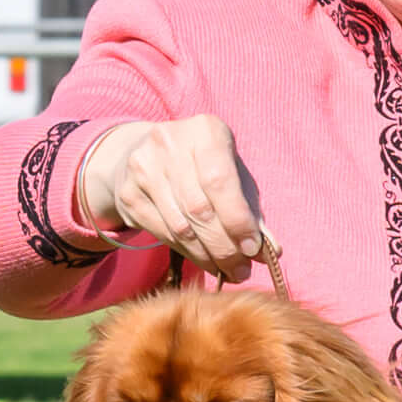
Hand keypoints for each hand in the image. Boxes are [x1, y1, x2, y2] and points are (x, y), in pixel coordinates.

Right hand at [75, 116, 282, 282]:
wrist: (145, 154)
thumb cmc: (204, 167)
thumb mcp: (234, 176)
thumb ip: (252, 210)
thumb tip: (272, 251)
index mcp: (205, 130)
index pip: (220, 181)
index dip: (237, 220)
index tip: (253, 250)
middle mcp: (170, 143)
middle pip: (200, 209)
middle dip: (225, 247)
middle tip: (242, 270)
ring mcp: (143, 167)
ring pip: (181, 227)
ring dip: (208, 256)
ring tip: (228, 270)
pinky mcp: (128, 193)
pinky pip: (163, 233)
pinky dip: (188, 253)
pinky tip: (204, 260)